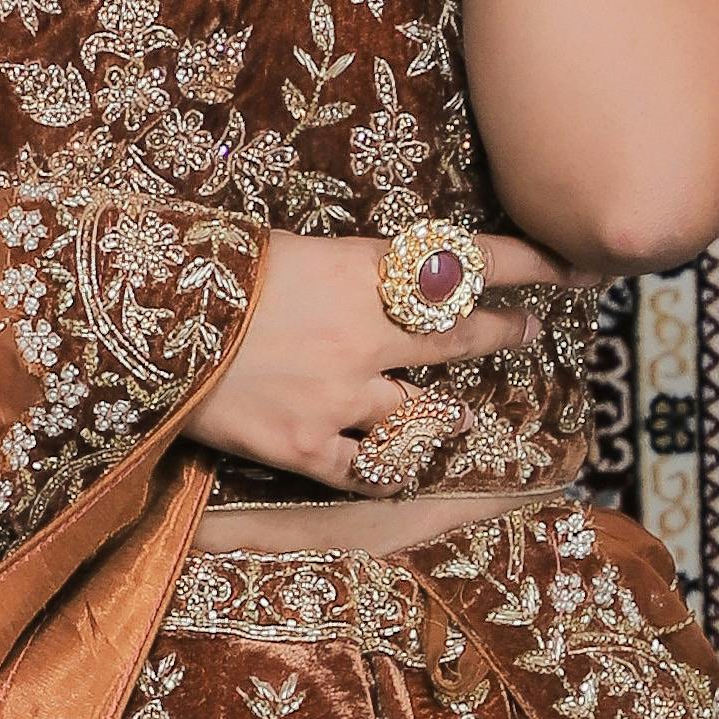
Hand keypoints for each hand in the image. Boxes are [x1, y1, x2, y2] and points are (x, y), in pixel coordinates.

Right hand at [190, 225, 561, 493]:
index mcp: (362, 271)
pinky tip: (400, 468)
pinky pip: (367, 469)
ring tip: (463, 418)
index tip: (575, 268)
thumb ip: (345, 272)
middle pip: (461, 337)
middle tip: (527, 330)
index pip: (470, 264)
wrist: (142, 327)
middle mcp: (366, 335)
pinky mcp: (306, 448)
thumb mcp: (287, 250)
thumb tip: (377, 279)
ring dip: (448, 415)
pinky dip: (386, 468)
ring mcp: (340, 397)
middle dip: (502, 333)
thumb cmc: (206, 271)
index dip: (529, 267)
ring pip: (422, 413)